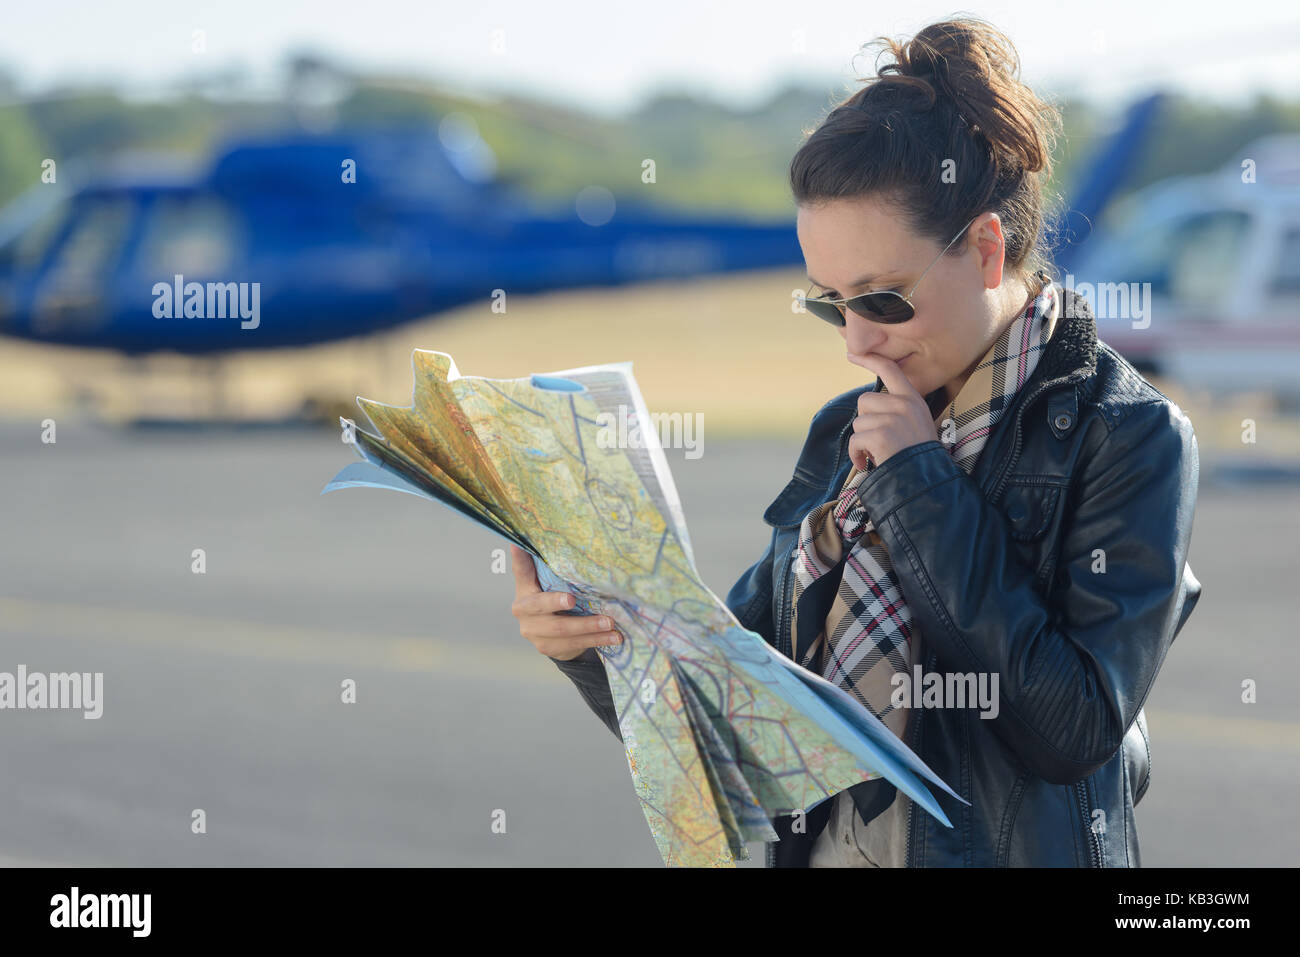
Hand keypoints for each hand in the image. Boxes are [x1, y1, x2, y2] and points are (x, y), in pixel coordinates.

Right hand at [509, 545, 623, 660]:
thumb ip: (550, 566)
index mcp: (524, 588)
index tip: (518, 546)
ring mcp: (534, 631)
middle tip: (573, 600)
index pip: (521, 571)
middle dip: (557, 603)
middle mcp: (523, 610)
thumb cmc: (554, 599)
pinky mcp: (547, 647)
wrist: (553, 636)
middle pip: (540, 606)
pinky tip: (613, 637)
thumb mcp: (550, 583)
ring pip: (563, 630)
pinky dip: (597, 640)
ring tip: (610, 623)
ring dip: (589, 626)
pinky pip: (574, 644)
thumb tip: (561, 535)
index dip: (519, 560)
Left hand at [845, 353, 938, 470]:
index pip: (890, 369)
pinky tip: (866, 463)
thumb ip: (896, 408)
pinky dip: (855, 454)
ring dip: (862, 440)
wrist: (927, 479)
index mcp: (912, 398)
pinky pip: (854, 440)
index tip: (851, 353)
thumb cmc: (918, 455)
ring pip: (858, 422)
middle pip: (864, 401)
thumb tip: (867, 405)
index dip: (869, 359)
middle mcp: (904, 404)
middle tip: (879, 438)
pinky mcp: (882, 435)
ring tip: (877, 452)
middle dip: (865, 421)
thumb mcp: (916, 423)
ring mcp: (893, 419)